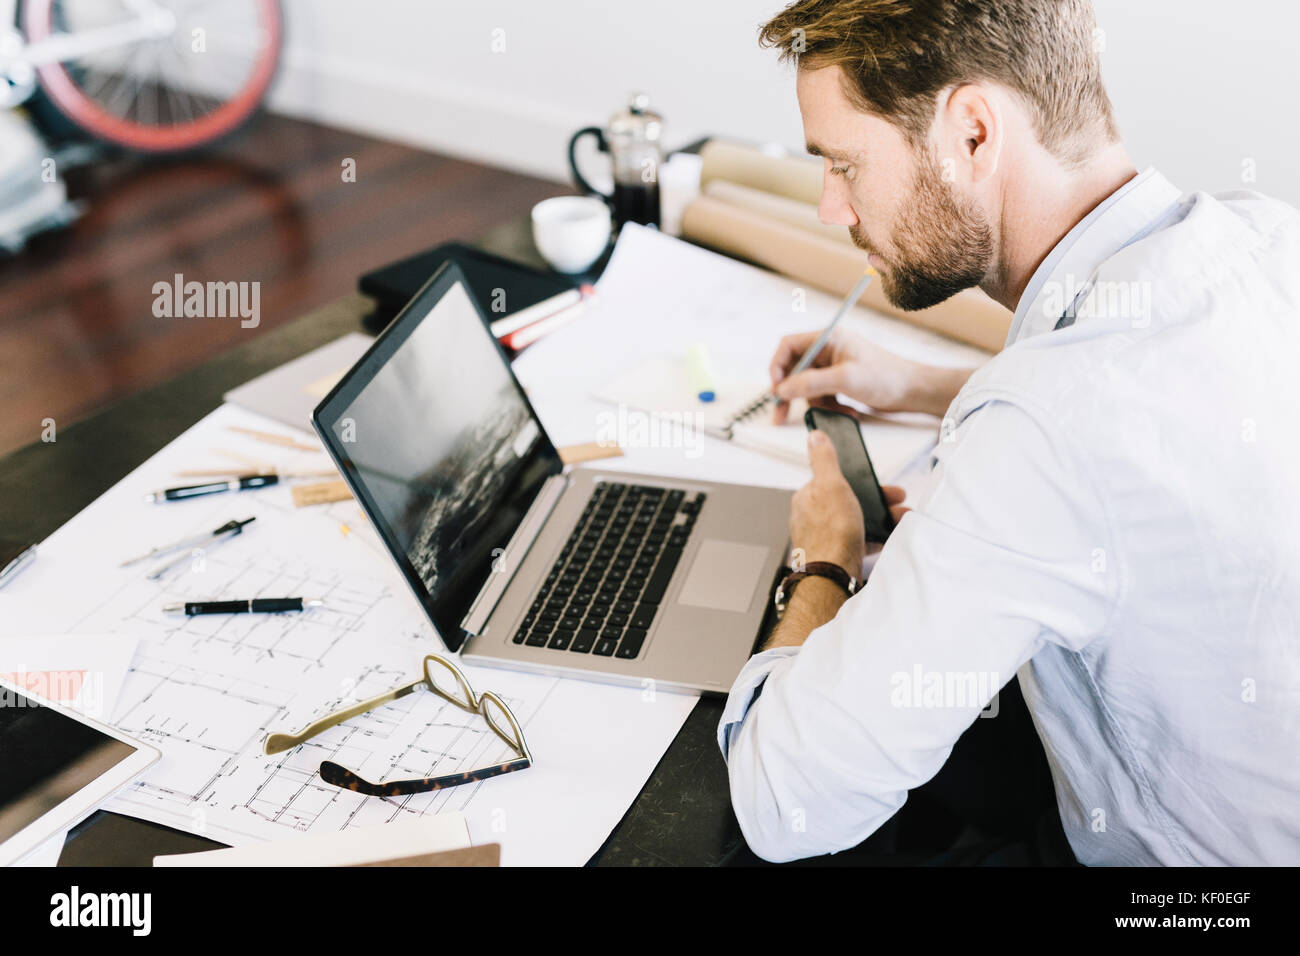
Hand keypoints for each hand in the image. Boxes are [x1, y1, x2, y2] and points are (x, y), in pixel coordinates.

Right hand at [769, 328, 972, 421]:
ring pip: (808, 387)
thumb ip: (810, 382)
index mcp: (829, 338)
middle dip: (791, 393)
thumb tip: (781, 389)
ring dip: (818, 403)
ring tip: (838, 411)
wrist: (914, 391)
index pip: (789, 346)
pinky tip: (848, 411)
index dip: (777, 367)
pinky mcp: (841, 382)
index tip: (776, 389)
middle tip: (781, 414)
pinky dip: (830, 407)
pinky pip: (823, 396)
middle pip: (795, 369)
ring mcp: (835, 366)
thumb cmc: (886, 377)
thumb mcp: (845, 379)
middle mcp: (829, 350)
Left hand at [789, 430, 910, 575]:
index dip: (860, 479)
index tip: (879, 481)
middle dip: (877, 499)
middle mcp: (813, 517)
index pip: (834, 480)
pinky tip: (889, 535)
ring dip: (881, 516)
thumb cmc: (831, 533)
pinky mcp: (837, 554)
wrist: (834, 576)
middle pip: (849, 500)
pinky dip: (877, 536)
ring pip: (857, 520)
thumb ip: (824, 459)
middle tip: (898, 500)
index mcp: (808, 498)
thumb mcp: (830, 485)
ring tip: (901, 517)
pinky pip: (860, 540)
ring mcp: (825, 537)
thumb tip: (815, 436)